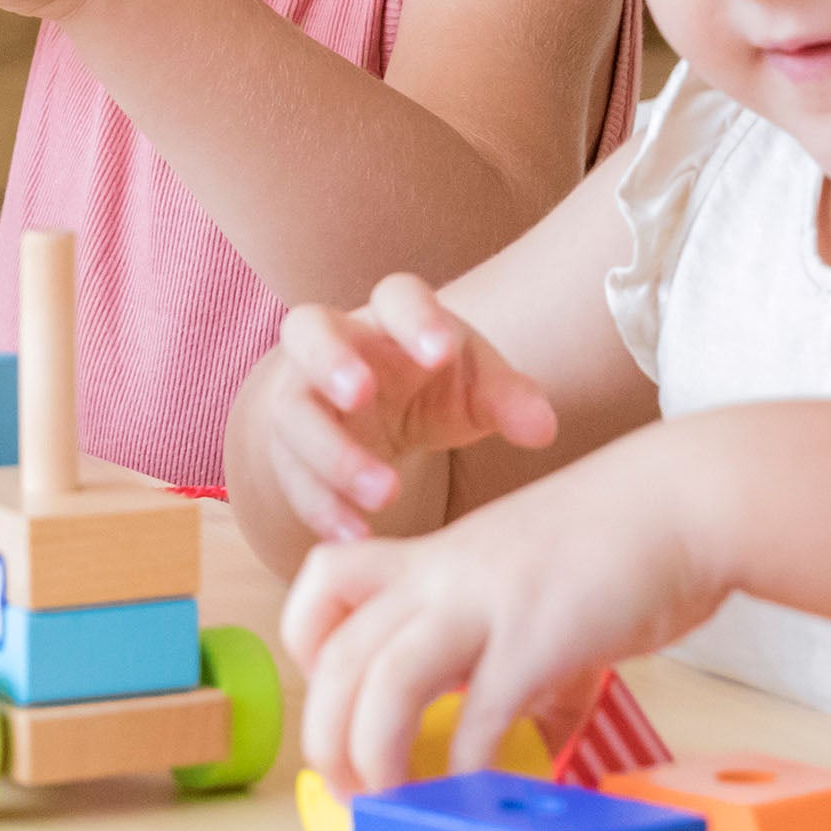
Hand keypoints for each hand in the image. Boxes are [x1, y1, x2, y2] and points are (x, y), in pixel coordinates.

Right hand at [262, 275, 558, 542]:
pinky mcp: (287, 451)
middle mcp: (333, 346)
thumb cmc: (433, 384)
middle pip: (307, 330)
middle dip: (330, 360)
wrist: (375, 413)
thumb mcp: (475, 386)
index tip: (441, 351)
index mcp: (390, 317)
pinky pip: (291, 476)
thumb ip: (509, 399)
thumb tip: (543, 428)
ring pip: (295, 414)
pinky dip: (322, 507)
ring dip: (333, 454)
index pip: (395, 296)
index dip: (414, 318)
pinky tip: (358, 534)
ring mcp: (302, 396)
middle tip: (361, 393)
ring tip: (386, 493)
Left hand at [281, 417, 728, 794]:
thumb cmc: (614, 539)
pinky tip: (478, 794)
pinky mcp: (540, 639)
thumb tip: (521, 732)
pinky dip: (467, 767)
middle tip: (347, 789)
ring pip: (385, 682)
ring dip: (372, 756)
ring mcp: (486, 604)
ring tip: (389, 804)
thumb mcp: (527, 581)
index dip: (306, 644)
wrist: (682, 500)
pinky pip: (479, 715)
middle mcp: (442, 576)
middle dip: (324, 735)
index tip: (333, 698)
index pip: (323, 582)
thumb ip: (505, 648)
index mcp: (432, 555)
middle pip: (337, 654)